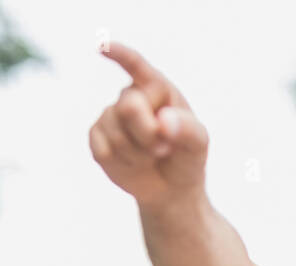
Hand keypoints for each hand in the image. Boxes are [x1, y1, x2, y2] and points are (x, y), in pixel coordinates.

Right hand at [89, 41, 208, 205]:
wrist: (171, 187)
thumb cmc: (187, 156)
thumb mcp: (198, 144)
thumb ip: (187, 129)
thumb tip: (164, 120)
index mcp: (157, 87)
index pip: (136, 65)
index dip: (119, 54)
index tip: (103, 47)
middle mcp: (131, 96)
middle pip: (128, 107)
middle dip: (148, 135)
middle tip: (164, 148)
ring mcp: (110, 115)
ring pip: (116, 132)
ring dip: (139, 153)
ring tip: (152, 155)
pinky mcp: (97, 137)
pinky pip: (104, 150)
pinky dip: (124, 163)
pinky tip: (134, 162)